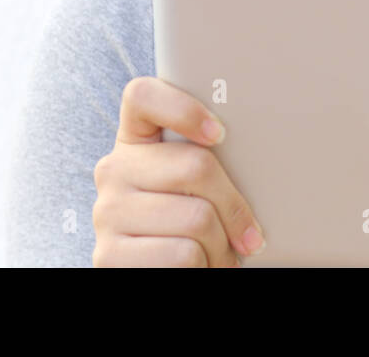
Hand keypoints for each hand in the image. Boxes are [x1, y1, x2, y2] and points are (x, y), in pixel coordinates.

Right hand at [91, 76, 265, 266]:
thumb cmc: (188, 227)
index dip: (183, 109)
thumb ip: (203, 162)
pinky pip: (182, 254)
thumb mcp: (192, 187)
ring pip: (197, 218)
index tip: (219, 134)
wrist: (155, 273)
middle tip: (248, 235)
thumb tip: (260, 153)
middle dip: (234, 209)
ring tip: (221, 256)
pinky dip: (205, 268)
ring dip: (222, 247)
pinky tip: (200, 270)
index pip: (142, 96)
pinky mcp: (109, 256)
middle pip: (196, 166)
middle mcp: (114, 170)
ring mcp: (107, 212)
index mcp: (134, 141)